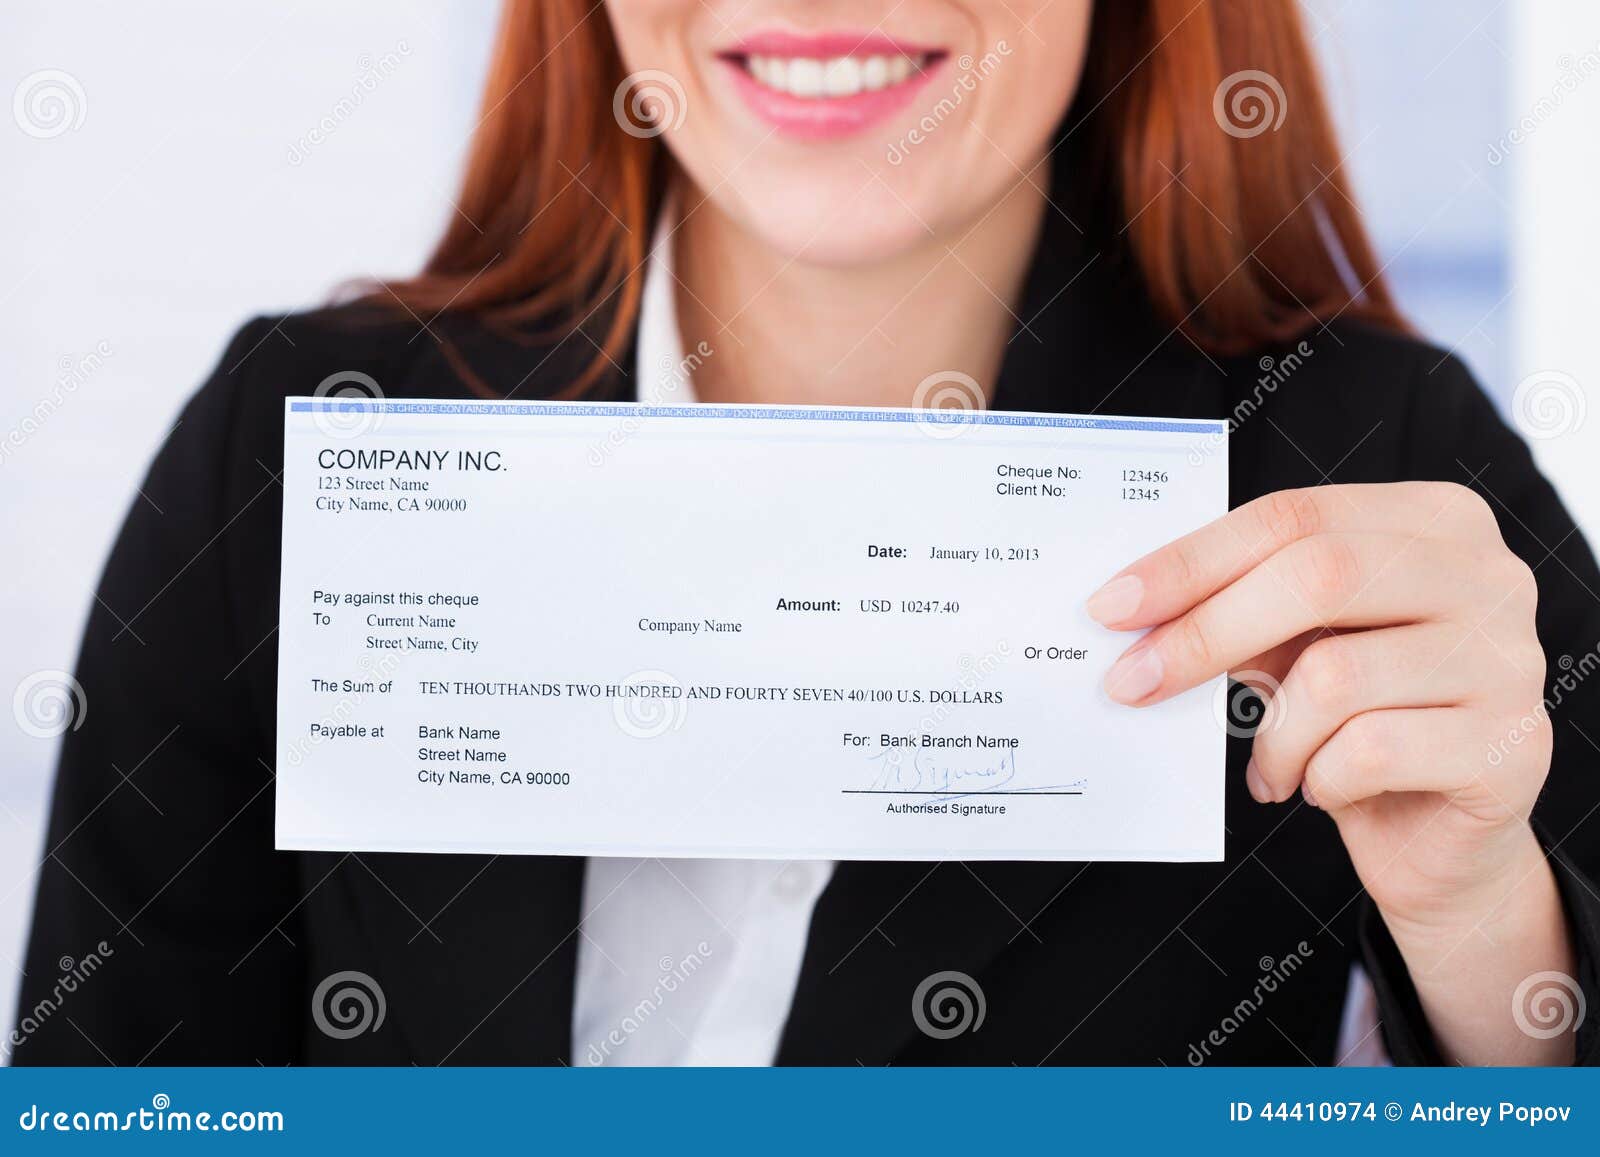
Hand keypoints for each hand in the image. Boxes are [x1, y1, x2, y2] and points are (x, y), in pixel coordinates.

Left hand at [1085, 482, 1551, 936]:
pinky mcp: (1513, 747)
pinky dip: (1320, 778)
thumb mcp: (1299, 646)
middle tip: (1131, 683)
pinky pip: (1372, 752)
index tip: (1113, 606)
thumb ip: (1243, 608)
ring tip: (1271, 765)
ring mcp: (1510, 659)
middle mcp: (1489, 575)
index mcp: (1434, 521)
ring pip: (1337, 676)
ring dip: (1275, 735)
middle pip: (1318, 574)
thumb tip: (1132, 609)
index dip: (1192, 560)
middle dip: (1204, 632)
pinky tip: (1321, 788)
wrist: (1441, 834)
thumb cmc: (1362, 719)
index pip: (1294, 516)